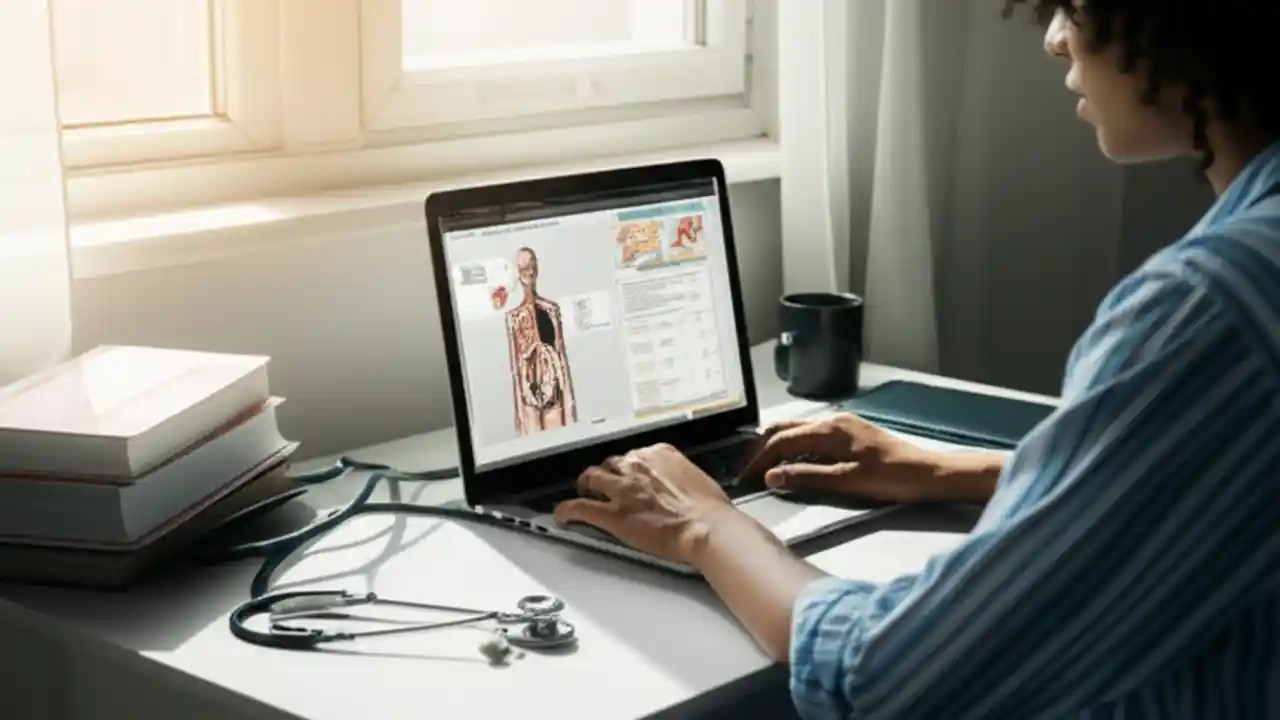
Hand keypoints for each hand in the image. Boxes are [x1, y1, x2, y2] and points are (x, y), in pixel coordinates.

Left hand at [553, 444, 740, 565]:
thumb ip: (677, 476)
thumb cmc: (708, 509)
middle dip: (607, 474)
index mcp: (659, 454)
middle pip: (611, 464)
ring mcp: (621, 489)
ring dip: (586, 486)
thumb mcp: (695, 478)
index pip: (634, 455)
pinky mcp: (612, 514)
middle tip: (605, 484)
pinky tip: (563, 515)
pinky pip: (580, 508)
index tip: (629, 475)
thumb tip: (676, 484)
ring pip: (591, 479)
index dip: (629, 467)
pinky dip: (567, 511)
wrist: (705, 527)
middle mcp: (636, 465)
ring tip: (583, 493)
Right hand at [739, 413, 1000, 503]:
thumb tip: (771, 476)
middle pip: (785, 429)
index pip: (782, 441)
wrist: (929, 473)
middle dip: (762, 447)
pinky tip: (792, 462)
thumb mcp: (846, 481)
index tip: (745, 476)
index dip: (759, 458)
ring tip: (763, 465)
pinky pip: (811, 434)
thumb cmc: (891, 478)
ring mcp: (842, 424)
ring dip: (777, 445)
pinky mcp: (850, 432)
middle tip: (746, 468)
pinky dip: (794, 446)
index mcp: (829, 430)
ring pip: (797, 429)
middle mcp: (832, 421)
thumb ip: (807, 477)